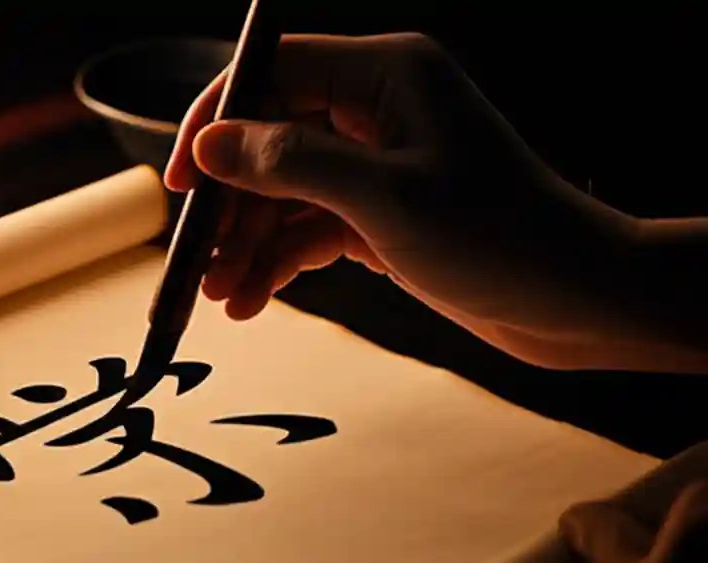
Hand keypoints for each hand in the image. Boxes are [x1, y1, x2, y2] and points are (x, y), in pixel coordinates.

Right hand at [164, 33, 698, 370]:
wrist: (573, 300)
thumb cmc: (498, 237)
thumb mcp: (382, 198)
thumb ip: (289, 163)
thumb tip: (210, 145)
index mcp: (386, 76)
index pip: (273, 70)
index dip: (217, 121)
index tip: (180, 180)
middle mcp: (377, 111)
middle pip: (269, 139)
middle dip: (229, 204)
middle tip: (195, 260)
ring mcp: (377, 164)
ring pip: (283, 192)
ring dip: (247, 243)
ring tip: (220, 297)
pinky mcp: (380, 213)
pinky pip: (308, 228)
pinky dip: (278, 262)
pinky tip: (252, 300)